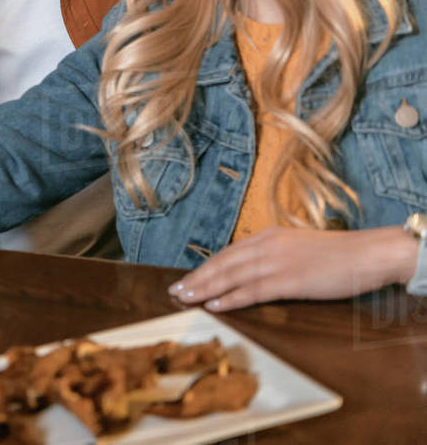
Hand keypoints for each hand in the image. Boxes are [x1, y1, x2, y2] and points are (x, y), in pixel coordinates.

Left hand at [169, 226, 418, 311]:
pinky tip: (214, 305)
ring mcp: (276, 263)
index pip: (227, 253)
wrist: (367, 254)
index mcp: (267, 236)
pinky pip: (252, 291)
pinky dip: (230, 298)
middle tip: (175, 291)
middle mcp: (266, 246)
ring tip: (186, 299)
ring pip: (231, 277)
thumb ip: (273, 254)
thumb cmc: (337, 253)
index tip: (187, 278)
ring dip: (205, 289)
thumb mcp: (296, 246)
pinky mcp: (289, 281)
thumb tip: (253, 268)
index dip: (204, 267)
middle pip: (222, 264)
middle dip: (196, 279)